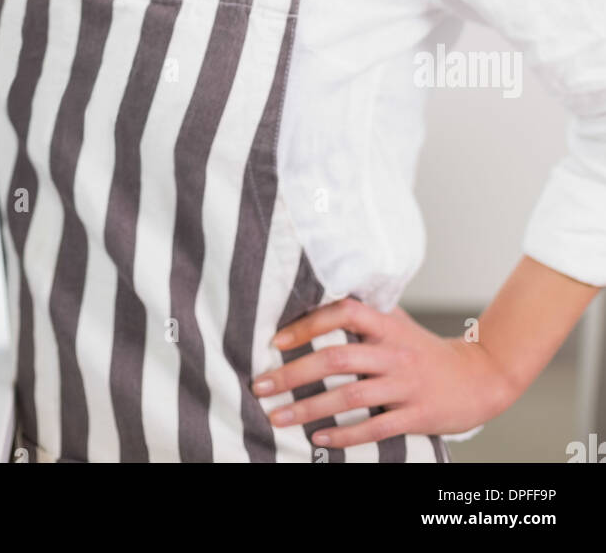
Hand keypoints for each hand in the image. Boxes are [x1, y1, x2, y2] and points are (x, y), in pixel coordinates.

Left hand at [250, 296, 517, 449]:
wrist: (479, 377)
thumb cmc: (426, 350)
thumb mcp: (399, 324)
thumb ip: (365, 315)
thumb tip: (317, 303)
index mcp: (388, 324)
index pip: (344, 311)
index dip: (308, 323)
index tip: (276, 340)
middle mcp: (394, 352)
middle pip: (337, 358)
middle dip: (293, 373)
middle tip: (261, 385)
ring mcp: (405, 384)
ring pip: (350, 395)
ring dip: (309, 408)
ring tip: (278, 417)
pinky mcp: (415, 415)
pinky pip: (374, 427)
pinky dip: (344, 434)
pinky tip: (319, 438)